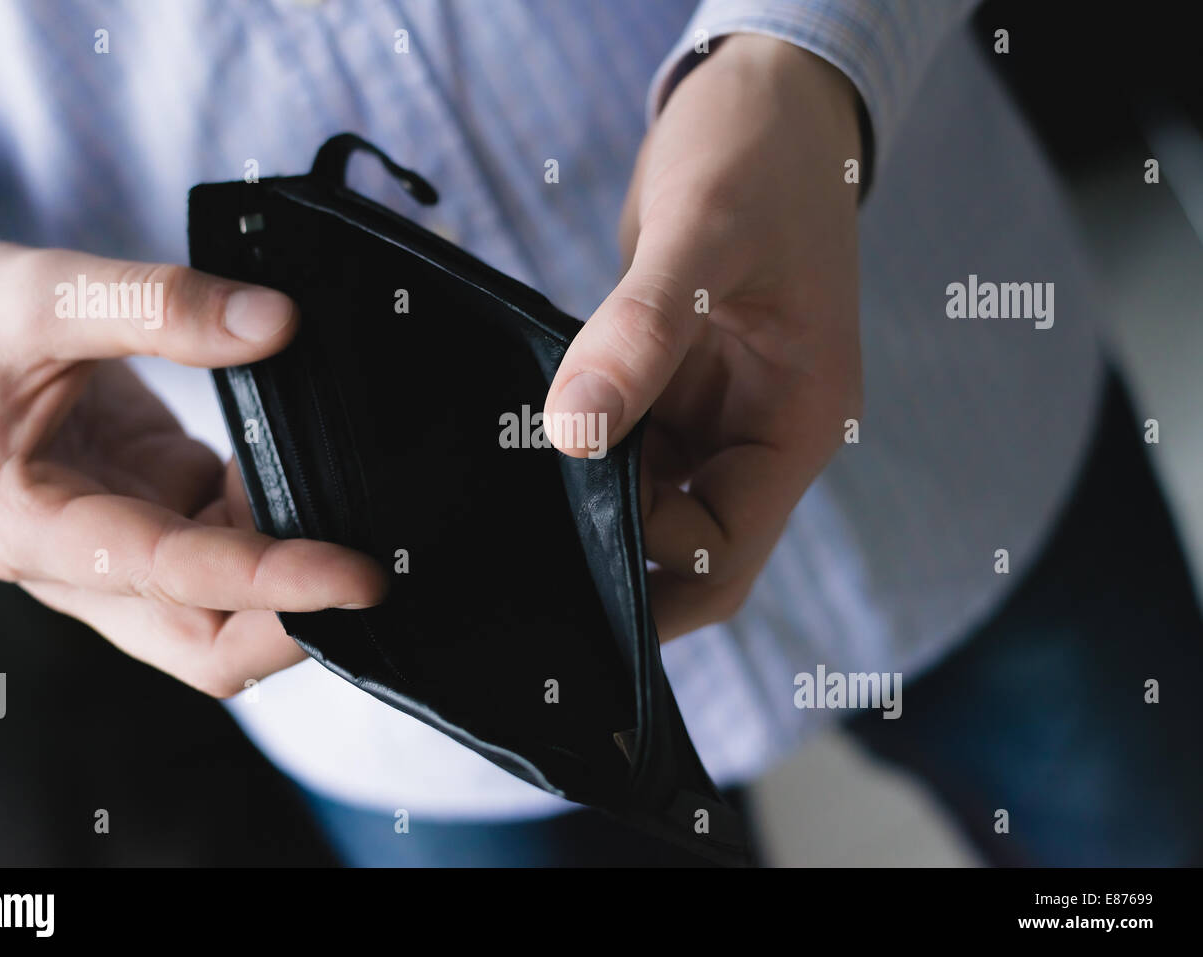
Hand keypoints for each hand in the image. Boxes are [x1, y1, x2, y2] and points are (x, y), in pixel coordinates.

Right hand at [0, 243, 386, 695]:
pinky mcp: (157, 520)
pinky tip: (305, 470)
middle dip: (295, 623)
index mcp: (31, 528)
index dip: (272, 583)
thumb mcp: (40, 292)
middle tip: (379, 576)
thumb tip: (277, 324)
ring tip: (348, 499)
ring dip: (295, 571)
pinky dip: (281, 521)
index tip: (359, 578)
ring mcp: (124, 550)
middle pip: (206, 643)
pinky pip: (234, 548)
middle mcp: (80, 566)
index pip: (173, 579)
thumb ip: (156, 302)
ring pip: (229, 610)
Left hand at [544, 35, 862, 639]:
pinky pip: (623, 442)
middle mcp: (758, 434)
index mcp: (796, 425)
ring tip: (515, 487)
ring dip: (590, 498)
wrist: (761, 100)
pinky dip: (581, 446)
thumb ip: (641, 333)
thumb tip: (574, 433)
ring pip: (646, 497)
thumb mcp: (705, 235)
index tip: (567, 536)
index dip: (649, 565)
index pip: (723, 552)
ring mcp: (715, 411)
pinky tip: (531, 434)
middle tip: (524, 538)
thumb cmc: (761, 155)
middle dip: (613, 551)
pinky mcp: (673, 382)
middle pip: (683, 542)